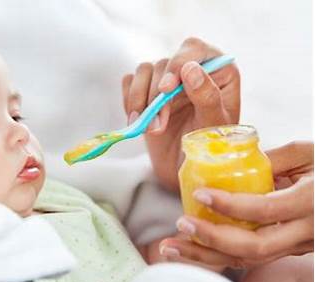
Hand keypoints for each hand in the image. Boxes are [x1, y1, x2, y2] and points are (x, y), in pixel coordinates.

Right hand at [122, 37, 239, 190]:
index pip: (194, 48)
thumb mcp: (215, 125)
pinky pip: (129, 83)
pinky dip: (129, 101)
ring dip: (140, 100)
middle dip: (157, 96)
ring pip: (144, 71)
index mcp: (217, 70)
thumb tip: (191, 68)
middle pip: (164, 63)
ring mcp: (166, 79)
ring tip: (147, 129)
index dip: (177, 63)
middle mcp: (191, 69)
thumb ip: (207, 97)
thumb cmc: (209, 147)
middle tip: (158, 126)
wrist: (185, 168)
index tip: (167, 88)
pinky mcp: (146, 90)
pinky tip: (137, 122)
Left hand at [159, 141, 313, 268]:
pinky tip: (192, 248)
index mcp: (310, 201)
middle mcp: (304, 231)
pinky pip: (249, 258)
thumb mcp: (309, 152)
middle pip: (253, 247)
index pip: (265, 210)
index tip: (201, 193)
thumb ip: (273, 156)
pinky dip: (217, 255)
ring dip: (205, 256)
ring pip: (247, 260)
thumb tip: (229, 159)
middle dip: (211, 239)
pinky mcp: (286, 250)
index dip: (230, 205)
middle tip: (181, 226)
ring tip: (171, 247)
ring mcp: (296, 246)